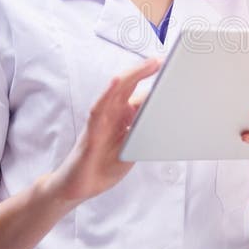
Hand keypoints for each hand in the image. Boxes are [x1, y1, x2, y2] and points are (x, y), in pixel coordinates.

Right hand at [47, 58, 160, 202]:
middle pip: (128, 87)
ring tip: (148, 64)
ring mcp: (100, 121)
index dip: (155, 83)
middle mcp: (110, 115)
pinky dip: (107, 94)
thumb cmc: (103, 168)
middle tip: (162, 60)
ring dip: (132, 75)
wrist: (77, 188)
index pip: (139, 95)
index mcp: (122, 118)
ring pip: (115, 92)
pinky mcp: (90, 132)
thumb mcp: (131, 149)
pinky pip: (99, 109)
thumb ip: (142, 133)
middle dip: (145, 71)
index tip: (171, 70)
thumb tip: (164, 119)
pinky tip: (117, 82)